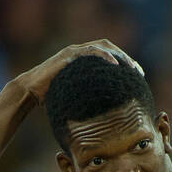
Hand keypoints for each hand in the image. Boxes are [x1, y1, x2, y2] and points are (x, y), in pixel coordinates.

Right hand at [17, 40, 144, 104]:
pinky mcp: (69, 55)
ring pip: (103, 46)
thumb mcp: (76, 102)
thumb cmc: (52, 100)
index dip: (125, 64)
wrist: (31, 92)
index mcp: (85, 63)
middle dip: (126, 58)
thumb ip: (90, 104)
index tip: (138, 77)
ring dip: (119, 55)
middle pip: (110, 48)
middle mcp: (81, 53)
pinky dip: (104, 55)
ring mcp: (75, 52)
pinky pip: (90, 51)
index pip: (110, 58)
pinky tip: (115, 64)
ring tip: (131, 68)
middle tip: (139, 72)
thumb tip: (106, 124)